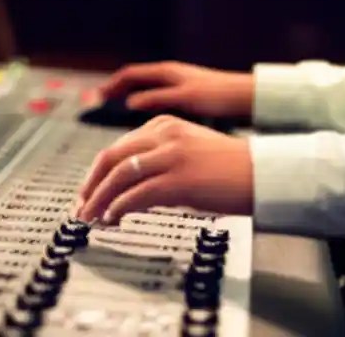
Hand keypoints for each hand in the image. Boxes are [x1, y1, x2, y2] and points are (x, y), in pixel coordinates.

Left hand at [75, 115, 253, 224]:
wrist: (263, 172)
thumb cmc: (230, 168)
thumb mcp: (189, 152)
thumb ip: (160, 159)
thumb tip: (130, 190)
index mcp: (164, 124)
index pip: (118, 147)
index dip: (97, 172)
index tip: (89, 191)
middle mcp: (164, 135)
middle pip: (111, 158)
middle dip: (91, 185)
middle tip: (81, 206)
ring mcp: (171, 155)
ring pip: (119, 177)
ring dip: (100, 200)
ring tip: (91, 217)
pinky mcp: (178, 179)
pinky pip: (136, 195)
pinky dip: (119, 208)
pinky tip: (113, 219)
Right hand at [93, 61, 256, 118]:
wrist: (247, 98)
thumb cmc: (220, 95)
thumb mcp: (186, 97)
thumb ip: (157, 98)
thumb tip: (129, 102)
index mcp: (167, 72)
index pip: (130, 75)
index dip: (111, 85)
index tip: (95, 96)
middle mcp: (170, 76)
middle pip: (134, 82)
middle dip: (115, 92)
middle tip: (98, 107)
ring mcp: (177, 87)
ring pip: (145, 92)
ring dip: (129, 102)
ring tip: (115, 118)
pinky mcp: (185, 99)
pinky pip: (156, 102)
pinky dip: (145, 110)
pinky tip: (143, 127)